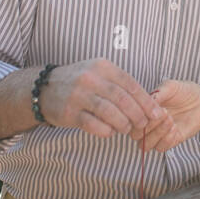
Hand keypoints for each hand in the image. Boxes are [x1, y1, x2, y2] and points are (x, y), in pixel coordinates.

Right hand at [37, 58, 173, 139]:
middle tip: (144, 124)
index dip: (145, 101)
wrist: (44, 88)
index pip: (130, 84)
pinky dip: (106, 130)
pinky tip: (110, 131)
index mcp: (102, 66)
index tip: (156, 113)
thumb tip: (148, 104)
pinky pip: (93, 124)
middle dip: (137, 114)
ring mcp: (78, 95)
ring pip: (109, 112)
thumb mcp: (99, 73)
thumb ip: (120, 85)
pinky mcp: (69, 112)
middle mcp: (90, 78)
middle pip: (121, 99)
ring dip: (123, 123)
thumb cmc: (79, 83)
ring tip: (127, 128)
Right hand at [131, 80, 199, 151]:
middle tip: (164, 113)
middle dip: (147, 125)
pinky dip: (166, 139)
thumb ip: (157, 93)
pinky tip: (175, 127)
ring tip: (170, 120)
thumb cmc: (185, 91)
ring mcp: (159, 134)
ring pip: (145, 145)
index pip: (131, 119)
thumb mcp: (170, 87)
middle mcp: (148, 124)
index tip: (153, 106)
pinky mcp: (171, 141)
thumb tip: (146, 101)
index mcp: (144, 110)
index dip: (138, 115)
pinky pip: (160, 148)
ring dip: (156, 133)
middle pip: (135, 134)